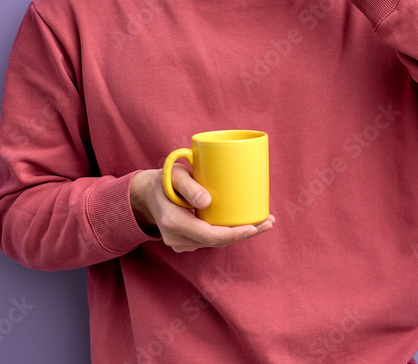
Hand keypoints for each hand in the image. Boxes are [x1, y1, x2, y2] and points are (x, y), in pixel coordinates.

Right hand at [129, 167, 273, 252]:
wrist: (147, 194)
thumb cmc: (165, 180)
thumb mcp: (174, 175)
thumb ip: (188, 185)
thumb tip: (207, 201)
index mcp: (174, 223)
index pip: (209, 235)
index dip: (234, 234)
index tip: (255, 227)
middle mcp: (176, 238)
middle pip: (217, 242)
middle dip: (245, 234)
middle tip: (269, 222)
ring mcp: (181, 243)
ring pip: (216, 242)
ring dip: (240, 234)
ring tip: (265, 221)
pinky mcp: (186, 241)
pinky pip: (211, 239)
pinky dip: (230, 233)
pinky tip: (247, 224)